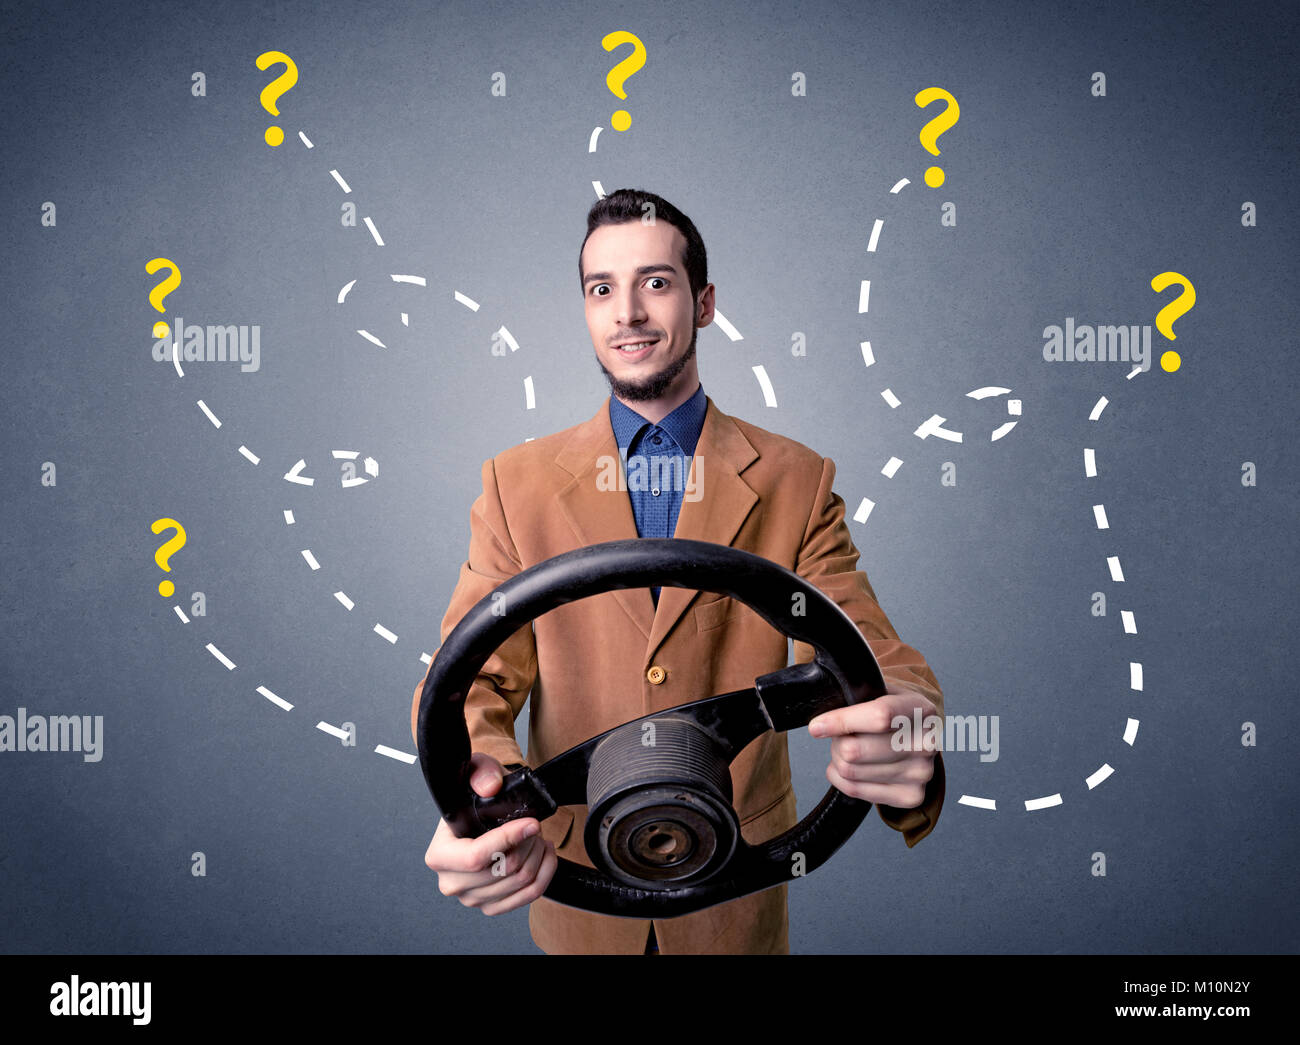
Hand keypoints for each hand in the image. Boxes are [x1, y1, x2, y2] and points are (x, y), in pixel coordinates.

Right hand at [423, 752, 557, 914]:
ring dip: (538, 856)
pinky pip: (528, 896)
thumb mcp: (475, 772)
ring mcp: (471, 898)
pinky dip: (544, 873)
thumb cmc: (474, 798)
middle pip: (503, 871)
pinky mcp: (492, 906)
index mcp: (438, 856)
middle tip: (534, 826)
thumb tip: (490, 785)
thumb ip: (481, 771)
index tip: (532, 823)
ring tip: (538, 836)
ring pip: (520, 883)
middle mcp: (451, 882)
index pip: (475, 857)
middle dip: (528, 844)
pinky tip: (543, 854)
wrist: (477, 818)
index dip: (508, 840)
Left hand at [808, 688, 937, 807]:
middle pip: (856, 750)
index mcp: (920, 709)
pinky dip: (840, 778)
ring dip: (839, 759)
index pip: (879, 716)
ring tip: (849, 748)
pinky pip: (855, 790)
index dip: (842, 721)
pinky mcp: (912, 796)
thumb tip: (822, 723)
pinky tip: (850, 766)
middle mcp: (926, 743)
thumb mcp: (880, 692)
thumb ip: (855, 699)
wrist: (918, 736)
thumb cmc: (892, 712)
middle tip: (841, 735)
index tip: (817, 726)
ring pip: (851, 771)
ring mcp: (922, 773)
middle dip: (837, 742)